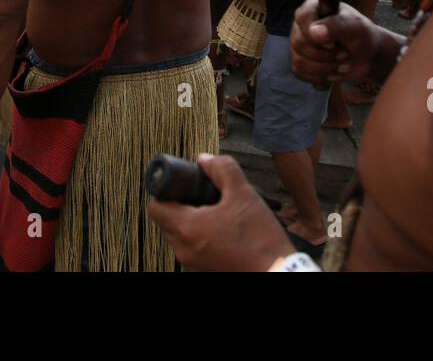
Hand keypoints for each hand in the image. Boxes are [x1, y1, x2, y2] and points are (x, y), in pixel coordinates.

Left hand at [147, 154, 293, 270]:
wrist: (277, 272)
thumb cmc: (261, 238)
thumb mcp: (243, 194)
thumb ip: (222, 170)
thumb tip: (205, 160)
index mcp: (188, 228)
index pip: (155, 208)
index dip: (165, 193)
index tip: (180, 187)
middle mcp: (184, 250)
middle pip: (165, 223)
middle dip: (178, 207)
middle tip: (199, 198)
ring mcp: (192, 265)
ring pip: (178, 239)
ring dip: (188, 225)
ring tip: (214, 215)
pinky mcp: (202, 273)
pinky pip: (191, 252)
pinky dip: (199, 240)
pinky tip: (221, 233)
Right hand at [291, 0, 386, 85]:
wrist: (366, 55)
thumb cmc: (362, 35)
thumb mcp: (355, 27)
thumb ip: (336, 25)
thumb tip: (313, 31)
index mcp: (313, 8)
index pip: (302, 18)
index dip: (316, 34)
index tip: (334, 42)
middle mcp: (302, 25)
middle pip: (299, 44)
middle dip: (326, 56)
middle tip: (346, 55)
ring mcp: (300, 43)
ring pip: (299, 62)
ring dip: (326, 69)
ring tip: (344, 65)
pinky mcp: (301, 61)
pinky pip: (300, 73)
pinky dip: (320, 78)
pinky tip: (333, 73)